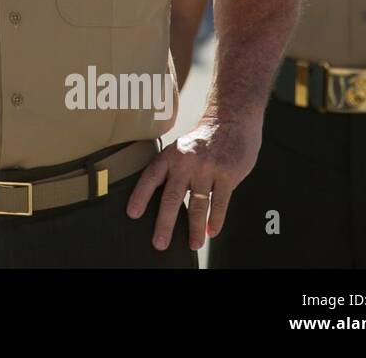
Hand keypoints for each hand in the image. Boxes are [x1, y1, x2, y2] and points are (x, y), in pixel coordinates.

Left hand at [125, 113, 262, 250]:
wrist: (232, 120)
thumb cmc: (203, 139)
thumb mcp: (181, 148)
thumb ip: (172, 169)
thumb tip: (162, 199)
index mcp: (170, 155)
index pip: (150, 178)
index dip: (140, 196)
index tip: (133, 214)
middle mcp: (186, 161)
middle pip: (172, 197)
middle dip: (165, 223)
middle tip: (160, 243)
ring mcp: (207, 168)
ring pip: (198, 205)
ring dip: (195, 228)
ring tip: (193, 245)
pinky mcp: (227, 174)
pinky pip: (220, 202)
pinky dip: (216, 219)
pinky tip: (212, 231)